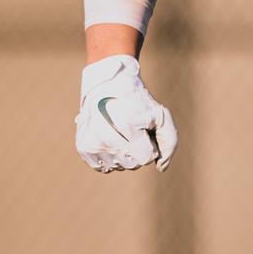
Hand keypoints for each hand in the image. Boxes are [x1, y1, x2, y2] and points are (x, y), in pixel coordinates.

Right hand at [75, 54, 178, 171]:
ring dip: (124, 154)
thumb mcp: (161, 115)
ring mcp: (92, 143)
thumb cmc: (138, 101)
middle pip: (133, 164)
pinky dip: (109, 157)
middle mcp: (105, 138)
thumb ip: (169, 142)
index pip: (147, 158)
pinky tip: (110, 140)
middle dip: (138, 150)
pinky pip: (102, 167)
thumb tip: (161, 168)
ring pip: (118, 166)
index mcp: (126, 128)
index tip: (143, 128)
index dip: (150, 143)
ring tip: (119, 132)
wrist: (108, 86)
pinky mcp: (82, 147)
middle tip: (131, 129)